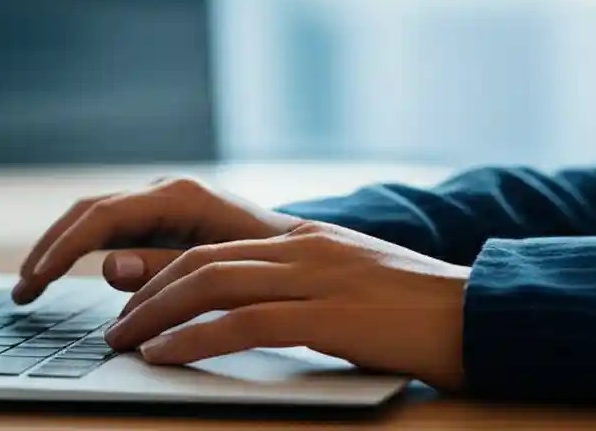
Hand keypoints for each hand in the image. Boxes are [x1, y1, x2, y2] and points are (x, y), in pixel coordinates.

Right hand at [13, 177, 303, 302]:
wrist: (310, 252)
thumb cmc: (273, 261)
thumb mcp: (220, 267)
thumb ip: (164, 267)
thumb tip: (106, 266)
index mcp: (180, 196)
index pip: (102, 216)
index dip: (62, 248)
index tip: (35, 280)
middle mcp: (167, 192)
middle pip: (90, 212)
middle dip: (51, 249)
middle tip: (23, 291)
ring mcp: (164, 204)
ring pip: (96, 219)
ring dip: (60, 249)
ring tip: (32, 286)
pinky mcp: (165, 220)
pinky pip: (112, 230)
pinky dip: (83, 250)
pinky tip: (63, 274)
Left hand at [104, 221, 468, 391]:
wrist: (479, 315)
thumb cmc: (419, 312)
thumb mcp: (353, 287)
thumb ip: (303, 289)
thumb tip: (255, 312)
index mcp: (306, 239)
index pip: (216, 249)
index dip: (164, 276)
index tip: (133, 305)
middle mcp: (304, 248)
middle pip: (203, 262)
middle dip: (148, 295)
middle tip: (116, 329)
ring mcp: (316, 276)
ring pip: (213, 285)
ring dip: (157, 315)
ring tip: (126, 344)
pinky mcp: (329, 313)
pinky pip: (244, 322)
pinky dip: (196, 339)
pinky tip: (166, 356)